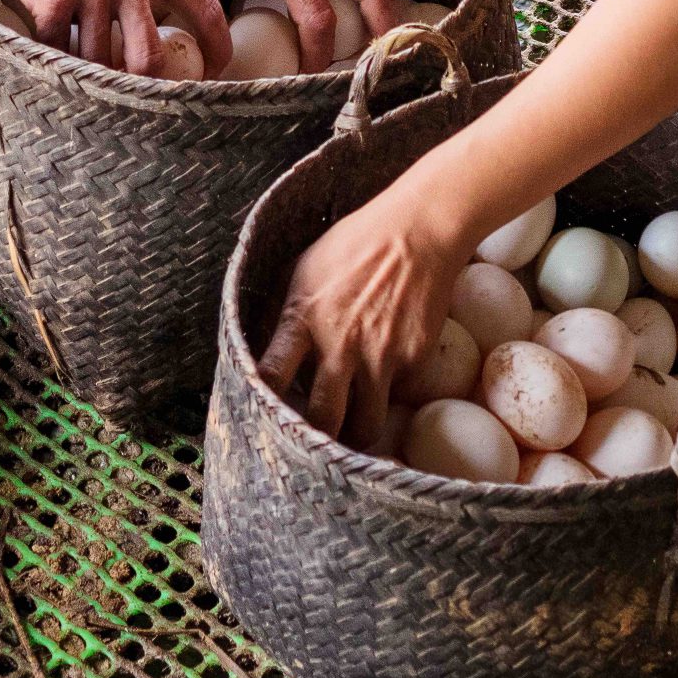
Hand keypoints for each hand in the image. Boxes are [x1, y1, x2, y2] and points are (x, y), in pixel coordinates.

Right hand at [0, 0, 229, 77]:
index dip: (217, 50)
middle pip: (149, 59)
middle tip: (132, 100)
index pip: (206, 10)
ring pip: (99, 62)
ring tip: (78, 71)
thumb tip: (151, 14)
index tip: (211, 72)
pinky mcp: (53, 0)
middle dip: (141, 89)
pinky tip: (46, 47)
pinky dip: (52, 57)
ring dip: (88, 74)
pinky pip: (58, 50)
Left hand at [257, 181, 471, 441]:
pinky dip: (388, 393)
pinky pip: (397, 394)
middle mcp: (339, 346)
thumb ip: (286, 313)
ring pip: (365, 425)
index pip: (270, 377)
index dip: (260, 403)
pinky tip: (386, 373)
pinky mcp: (414, 360)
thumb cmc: (353, 244)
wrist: (418, 231)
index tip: (258, 416)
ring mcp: (380, 357)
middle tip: (311, 445)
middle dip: (314, 440)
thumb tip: (270, 349)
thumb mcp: (303, 271)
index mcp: (302, 320)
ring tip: (350, 434)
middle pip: (322, 419)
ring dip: (355, 434)